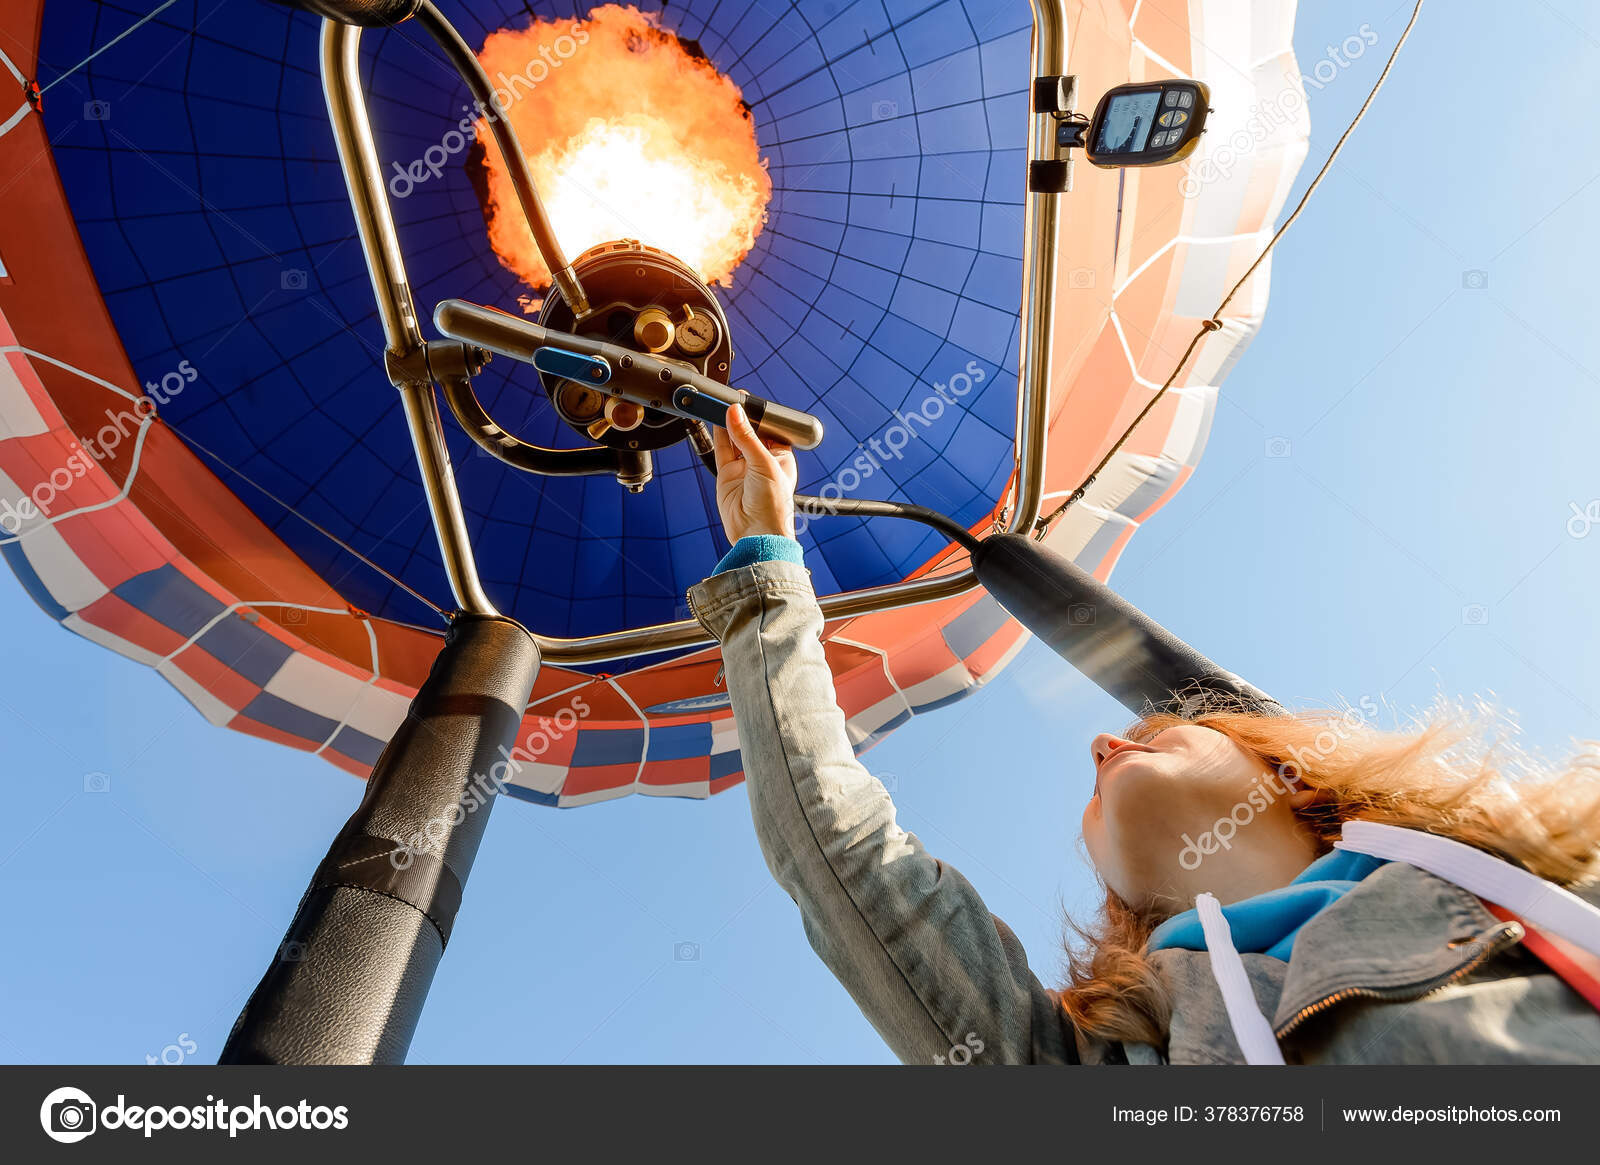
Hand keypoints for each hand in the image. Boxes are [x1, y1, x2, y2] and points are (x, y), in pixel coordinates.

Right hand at [713, 404, 797, 541]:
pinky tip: (715, 419)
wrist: (756, 534)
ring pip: (733, 438)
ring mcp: (744, 468)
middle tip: (731, 400)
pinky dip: (717, 434)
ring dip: (727, 423)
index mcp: (781, 457)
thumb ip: (747, 438)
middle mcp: (762, 461)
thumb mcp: (763, 464)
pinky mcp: (727, 474)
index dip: (758, 415)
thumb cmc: (773, 506)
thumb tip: (736, 414)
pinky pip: (721, 449)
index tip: (747, 400)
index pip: (769, 428)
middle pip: (749, 432)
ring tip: (720, 405)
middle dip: (741, 417)